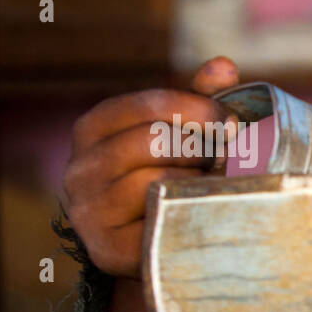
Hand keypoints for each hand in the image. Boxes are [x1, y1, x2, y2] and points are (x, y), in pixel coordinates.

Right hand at [63, 56, 240, 276]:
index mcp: (93, 129)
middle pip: (154, 140)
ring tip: (206, 188)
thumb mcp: (181, 136)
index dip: (197, 109)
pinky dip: (188, 213)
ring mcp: (89, 210)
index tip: (232, 122)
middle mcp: (80, 167)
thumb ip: (199, 101)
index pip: (148, 105)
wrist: (151, 247)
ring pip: (158, 180)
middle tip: (221, 161)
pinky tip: (197, 214)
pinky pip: (161, 220)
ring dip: (196, 183)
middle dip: (199, 149)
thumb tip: (224, 64)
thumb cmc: (169, 180)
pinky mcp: (107, 247)